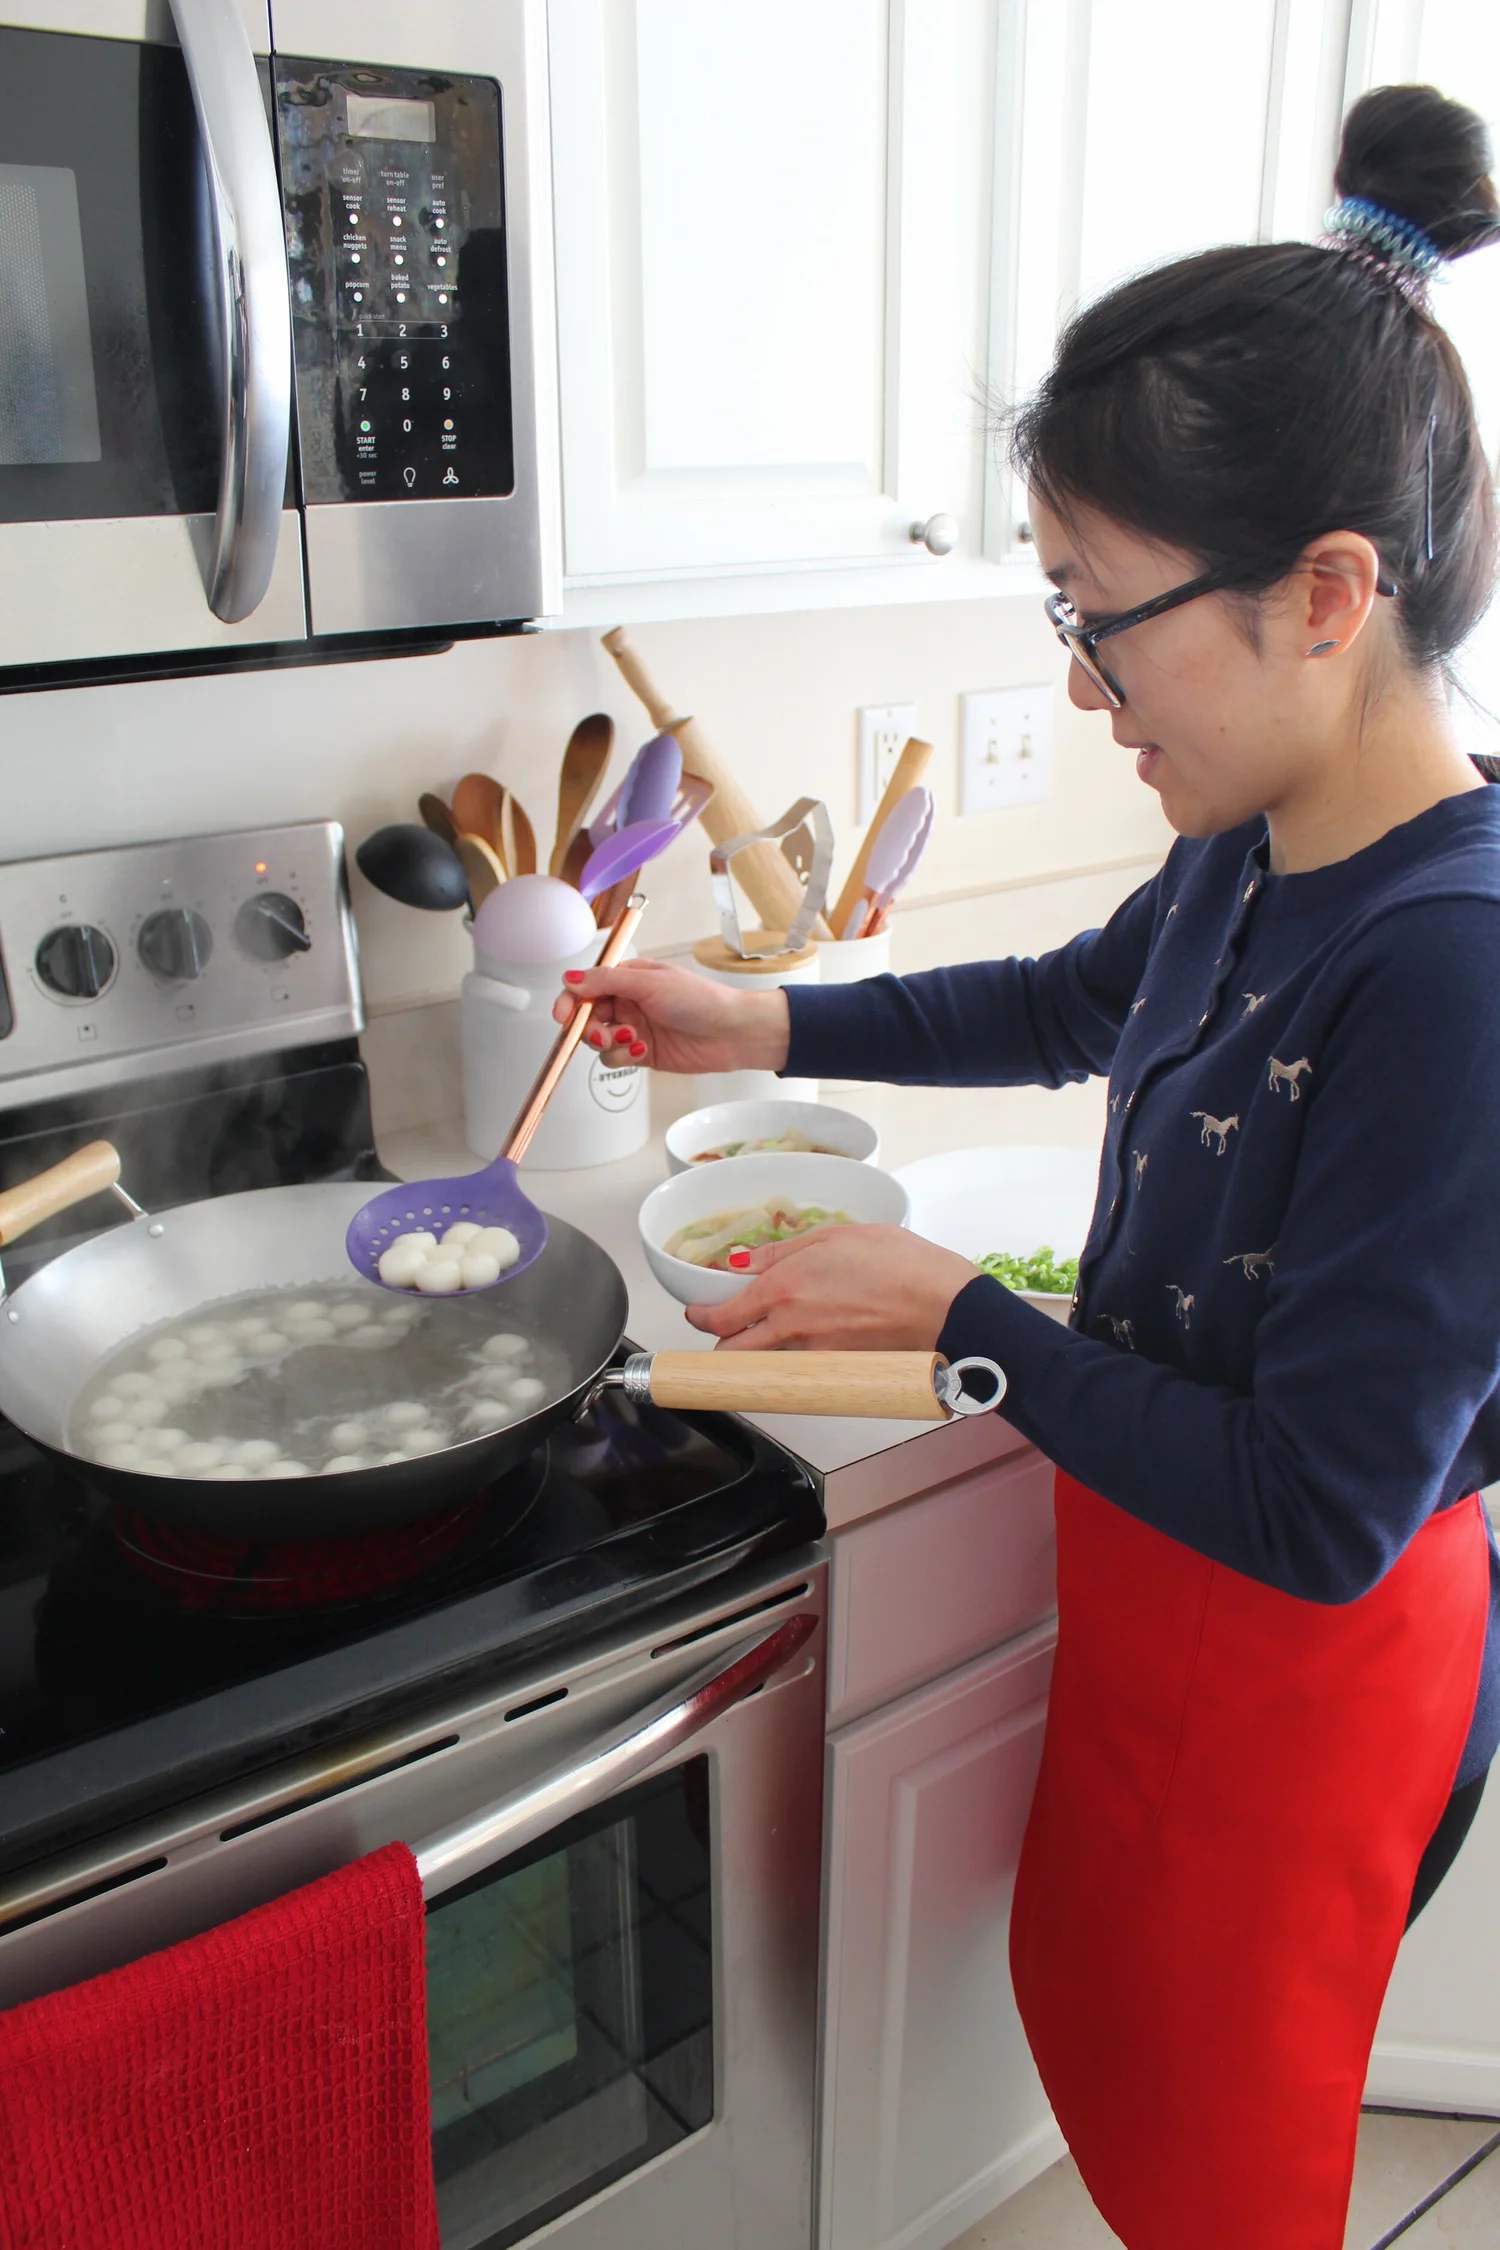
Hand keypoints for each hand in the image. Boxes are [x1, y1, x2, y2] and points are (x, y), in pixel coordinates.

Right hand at [551, 957, 789, 1074]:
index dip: (571, 1001)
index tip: (563, 1015)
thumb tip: (571, 979)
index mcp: (628, 979)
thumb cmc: (701, 999)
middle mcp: (628, 1002)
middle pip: (587, 1017)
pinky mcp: (642, 1053)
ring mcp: (634, 1028)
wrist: (732, 1032)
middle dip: (589, 1028)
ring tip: (633, 1041)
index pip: (586, 987)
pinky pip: (616, 1058)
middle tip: (600, 1035)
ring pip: (599, 1041)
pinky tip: (643, 1051)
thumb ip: (607, 981)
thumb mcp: (650, 983)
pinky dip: (624, 1057)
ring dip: (610, 1044)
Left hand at [686, 1224, 978, 1351]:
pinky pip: (797, 1369)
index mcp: (782, 1290)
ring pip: (762, 1364)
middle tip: (724, 1325)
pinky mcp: (836, 1370)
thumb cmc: (899, 1264)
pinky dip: (788, 1359)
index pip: (721, 1316)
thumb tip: (744, 1262)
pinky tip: (803, 1340)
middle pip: (732, 1353)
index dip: (700, 1316)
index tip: (697, 1311)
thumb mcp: (835, 1235)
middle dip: (720, 1342)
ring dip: (753, 1353)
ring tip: (764, 1331)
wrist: (943, 1304)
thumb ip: (782, 1251)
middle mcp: (790, 1328)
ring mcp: (813, 1355)